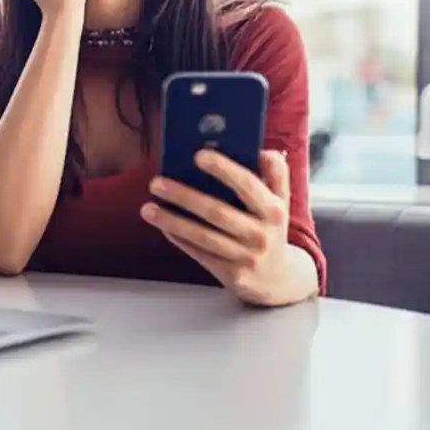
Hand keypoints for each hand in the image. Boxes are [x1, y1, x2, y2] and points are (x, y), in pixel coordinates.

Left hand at [140, 149, 317, 306]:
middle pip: (218, 212)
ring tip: (148, 208)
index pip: (247, 184)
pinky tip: (162, 226)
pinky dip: (179, 239)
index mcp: (274, 209)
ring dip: (172, 221)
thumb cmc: (271, 228)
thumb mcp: (281, 202)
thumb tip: (262, 151)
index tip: (198, 155)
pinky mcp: (232, 274)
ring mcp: (246, 256)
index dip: (224, 169)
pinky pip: (199, 254)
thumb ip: (275, 175)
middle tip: (156, 182)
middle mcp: (261, 233)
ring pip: (203, 236)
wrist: (280, 278)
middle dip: (184, 196)